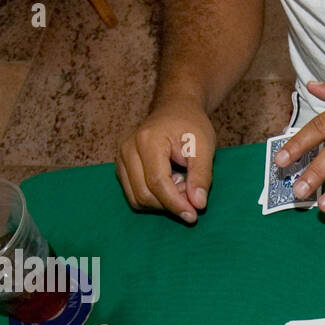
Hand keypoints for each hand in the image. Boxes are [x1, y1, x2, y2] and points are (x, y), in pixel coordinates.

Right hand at [116, 98, 215, 222]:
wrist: (175, 109)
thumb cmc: (191, 125)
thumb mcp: (204, 147)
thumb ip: (201, 176)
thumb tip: (198, 205)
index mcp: (147, 140)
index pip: (157, 182)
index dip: (175, 203)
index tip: (193, 215)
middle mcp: (127, 149)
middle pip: (144, 194)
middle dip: (170, 203)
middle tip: (191, 192)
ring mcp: (121, 158)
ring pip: (136, 198)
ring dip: (161, 202)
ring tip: (181, 184)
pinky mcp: (122, 167)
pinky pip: (134, 194)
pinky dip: (153, 198)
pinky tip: (169, 184)